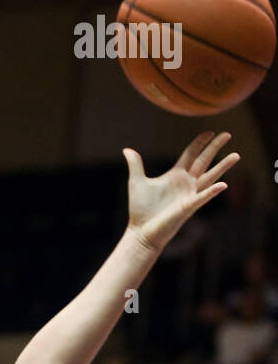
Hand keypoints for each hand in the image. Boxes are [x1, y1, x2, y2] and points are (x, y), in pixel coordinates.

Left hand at [124, 132, 239, 252]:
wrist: (140, 231)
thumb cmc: (140, 210)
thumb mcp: (136, 182)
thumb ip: (135, 165)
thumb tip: (127, 150)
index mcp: (175, 175)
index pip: (191, 154)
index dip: (200, 143)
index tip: (209, 132)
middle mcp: (185, 184)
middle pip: (204, 161)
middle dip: (215, 148)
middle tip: (228, 134)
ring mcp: (189, 195)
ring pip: (209, 177)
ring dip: (223, 167)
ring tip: (237, 155)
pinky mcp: (188, 207)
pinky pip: (202, 197)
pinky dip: (212, 192)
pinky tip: (223, 185)